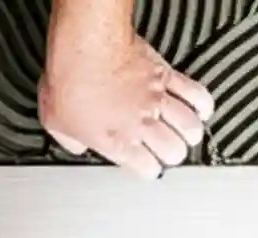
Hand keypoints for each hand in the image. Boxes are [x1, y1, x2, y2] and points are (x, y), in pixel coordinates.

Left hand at [38, 9, 214, 178]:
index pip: (148, 169)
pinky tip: (201, 109)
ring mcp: (157, 101)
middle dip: (173, 153)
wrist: (85, 48)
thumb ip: (71, 140)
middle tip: (168, 149)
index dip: (149, 169)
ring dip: (189, 133)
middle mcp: (142, 126)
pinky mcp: (166, 76)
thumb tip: (75, 145)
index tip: (146, 164)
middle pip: (175, 151)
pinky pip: (195, 94)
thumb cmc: (70, 81)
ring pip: (190, 127)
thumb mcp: (55, 122)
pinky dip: (202, 105)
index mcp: (118, 142)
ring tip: (186, 133)